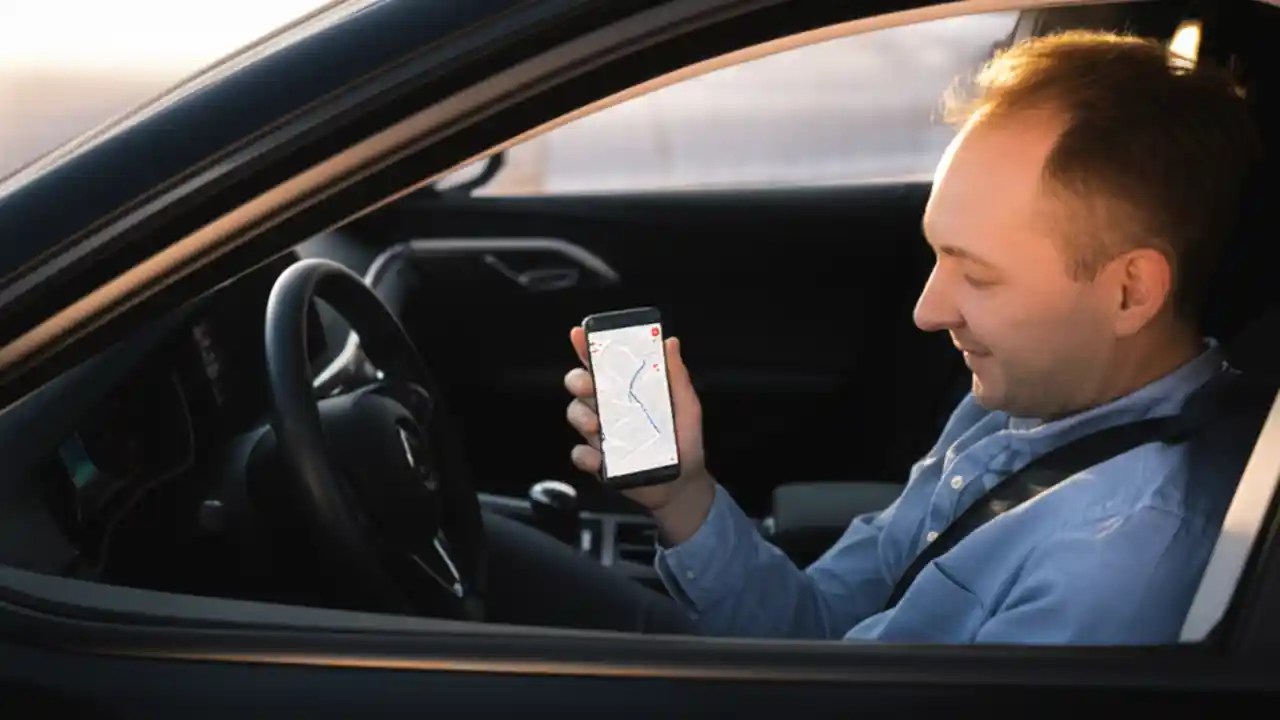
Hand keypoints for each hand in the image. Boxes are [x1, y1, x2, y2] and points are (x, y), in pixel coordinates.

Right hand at [564, 326, 714, 544]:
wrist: (682, 484)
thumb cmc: (684, 440)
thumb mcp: (686, 405)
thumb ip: (677, 376)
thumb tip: (670, 342)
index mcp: (627, 389)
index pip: (603, 363)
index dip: (587, 347)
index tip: (579, 335)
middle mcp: (609, 408)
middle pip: (580, 384)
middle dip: (579, 381)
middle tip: (591, 386)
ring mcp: (600, 434)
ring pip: (576, 414)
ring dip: (582, 417)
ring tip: (599, 427)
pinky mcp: (598, 461)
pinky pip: (580, 454)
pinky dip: (587, 455)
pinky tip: (601, 459)